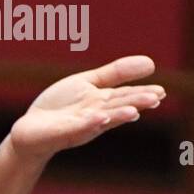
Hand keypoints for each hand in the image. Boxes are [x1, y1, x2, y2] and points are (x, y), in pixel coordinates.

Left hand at [8, 55, 164, 165]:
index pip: (126, 96)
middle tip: (155, 98)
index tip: (161, 92)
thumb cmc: (61, 106)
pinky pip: (78, 127)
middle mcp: (96, 115)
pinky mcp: (63, 132)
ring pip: (102, 119)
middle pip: (118, 107)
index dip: (143, 94)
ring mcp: (81, 125)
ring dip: (118, 115)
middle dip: (135, 103)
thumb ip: (115, 73)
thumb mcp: (88, 83)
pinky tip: (100, 117)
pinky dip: (90, 122)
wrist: (32, 129)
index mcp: (104, 102)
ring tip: (133, 111)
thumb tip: (151, 62)